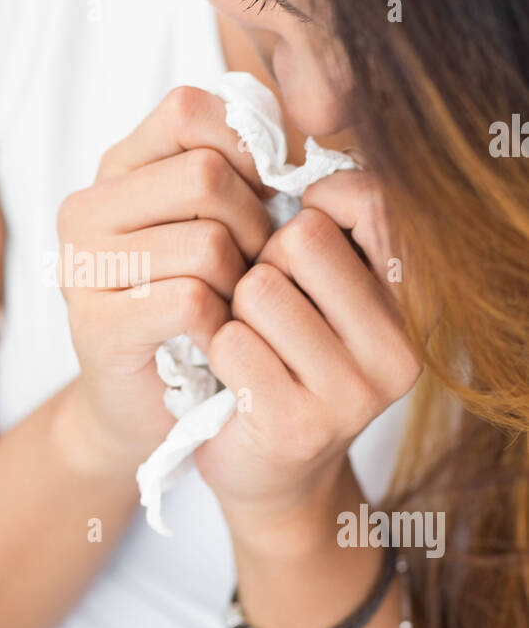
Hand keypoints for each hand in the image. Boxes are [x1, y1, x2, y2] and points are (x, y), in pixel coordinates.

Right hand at [58, 86, 272, 466]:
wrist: (146, 408)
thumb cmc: (195, 308)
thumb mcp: (215, 222)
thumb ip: (240, 171)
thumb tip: (300, 141)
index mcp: (116, 169)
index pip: (189, 109)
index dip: (246, 149)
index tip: (263, 197)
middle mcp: (85, 209)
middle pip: (206, 176)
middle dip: (254, 225)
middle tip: (254, 267)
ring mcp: (82, 267)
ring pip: (206, 242)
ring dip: (242, 283)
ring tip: (234, 308)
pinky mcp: (96, 326)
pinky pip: (190, 301)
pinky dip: (223, 326)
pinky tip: (218, 341)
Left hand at [195, 170, 420, 540]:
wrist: (266, 472)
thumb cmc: (285, 358)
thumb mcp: (324, 286)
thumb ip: (335, 222)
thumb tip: (310, 155)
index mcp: (413, 305)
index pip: (365, 201)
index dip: (311, 206)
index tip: (292, 240)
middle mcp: (399, 351)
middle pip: (302, 238)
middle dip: (262, 261)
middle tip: (262, 310)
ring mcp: (353, 394)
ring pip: (260, 288)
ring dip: (233, 310)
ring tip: (247, 343)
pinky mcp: (296, 424)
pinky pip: (229, 341)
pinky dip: (214, 350)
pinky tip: (230, 379)